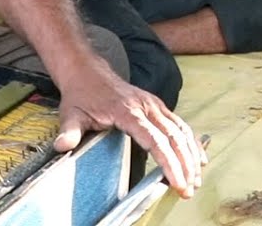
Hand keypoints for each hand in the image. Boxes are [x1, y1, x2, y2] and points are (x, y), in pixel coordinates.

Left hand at [54, 60, 205, 197]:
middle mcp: (146, 106)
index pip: (154, 139)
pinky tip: (198, 158)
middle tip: (188, 190)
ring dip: (191, 155)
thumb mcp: (71, 113)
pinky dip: (191, 142)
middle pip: (173, 137)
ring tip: (196, 180)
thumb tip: (62, 146)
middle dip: (184, 165)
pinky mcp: (157, 106)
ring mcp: (154, 105)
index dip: (168, 162)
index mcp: (127, 111)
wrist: (88, 71)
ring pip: (181, 131)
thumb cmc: (81, 95)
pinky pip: (180, 125)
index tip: (177, 181)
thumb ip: (69, 131)